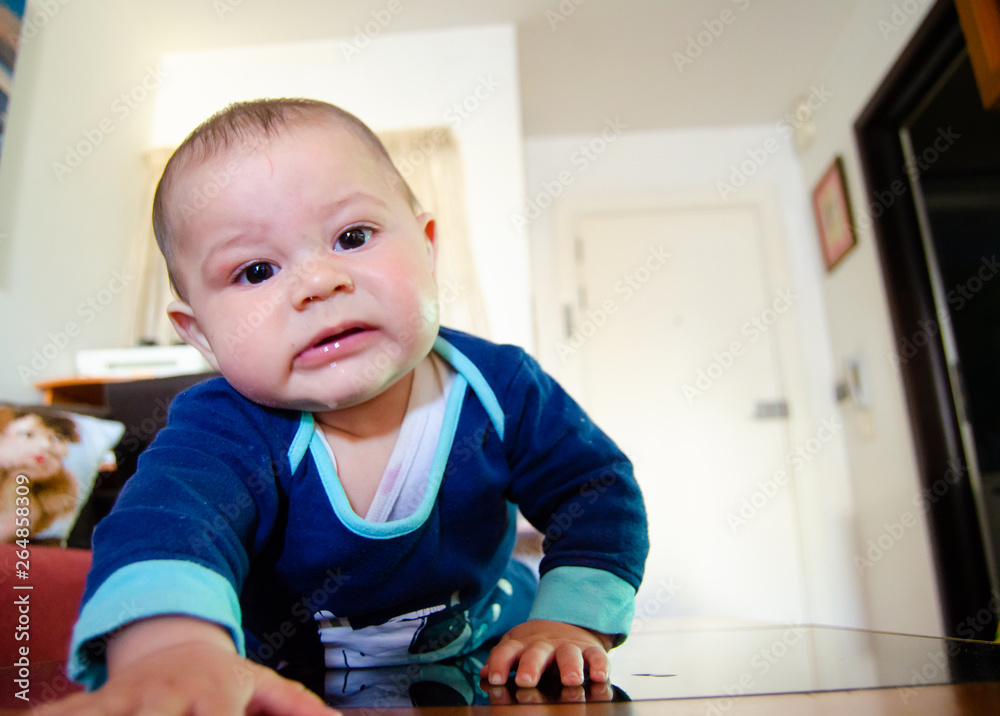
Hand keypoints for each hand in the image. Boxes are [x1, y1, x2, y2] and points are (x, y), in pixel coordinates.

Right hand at [35, 621, 338, 715]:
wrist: (171, 640)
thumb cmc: (223, 679)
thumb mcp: (262, 688)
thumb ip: (296, 708)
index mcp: (214, 695)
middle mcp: (168, 698)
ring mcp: (128, 701)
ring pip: (111, 713)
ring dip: (105, 714)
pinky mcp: (95, 706)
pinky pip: (69, 715)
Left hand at [480, 619, 613, 687]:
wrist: (567, 624)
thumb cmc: (536, 647)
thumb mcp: (517, 649)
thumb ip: (502, 661)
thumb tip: (483, 675)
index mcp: (523, 645)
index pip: (507, 650)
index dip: (500, 663)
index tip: (496, 678)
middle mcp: (545, 645)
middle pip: (536, 653)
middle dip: (531, 666)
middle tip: (526, 680)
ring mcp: (569, 646)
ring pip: (569, 654)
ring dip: (570, 666)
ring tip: (571, 680)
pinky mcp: (590, 650)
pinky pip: (597, 656)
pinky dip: (599, 665)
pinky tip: (599, 677)